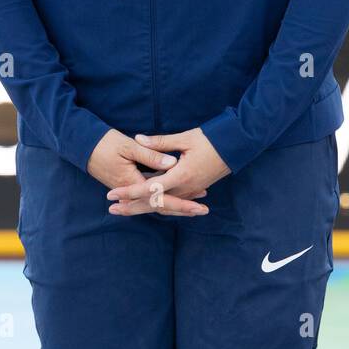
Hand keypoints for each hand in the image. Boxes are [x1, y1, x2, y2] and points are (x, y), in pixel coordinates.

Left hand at [105, 128, 230, 216]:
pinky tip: (148, 203)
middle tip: (112, 210)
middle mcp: (185, 188)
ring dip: (143, 207)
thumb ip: (160, 142)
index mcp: (181, 176)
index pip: (149, 189)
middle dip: (132, 207)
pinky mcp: (195, 189)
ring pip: (163, 204)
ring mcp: (191, 190)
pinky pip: (173, 200)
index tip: (111, 194)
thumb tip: (138, 139)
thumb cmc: (211, 139)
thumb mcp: (185, 138)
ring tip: (125, 209)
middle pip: (154, 203)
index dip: (129, 192)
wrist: (237, 146)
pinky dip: (158, 203)